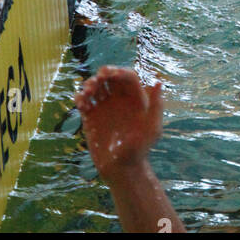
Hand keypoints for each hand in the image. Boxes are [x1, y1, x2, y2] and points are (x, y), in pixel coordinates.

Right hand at [75, 66, 163, 180]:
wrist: (122, 168)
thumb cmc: (140, 149)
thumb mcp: (153, 128)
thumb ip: (157, 105)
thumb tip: (159, 82)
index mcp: (135, 98)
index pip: (126, 76)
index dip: (118, 71)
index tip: (108, 74)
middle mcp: (119, 99)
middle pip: (109, 78)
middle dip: (102, 74)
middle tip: (96, 81)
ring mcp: (104, 107)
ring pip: (96, 87)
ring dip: (89, 84)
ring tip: (87, 92)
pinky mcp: (91, 117)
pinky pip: (84, 102)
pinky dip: (80, 98)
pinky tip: (80, 102)